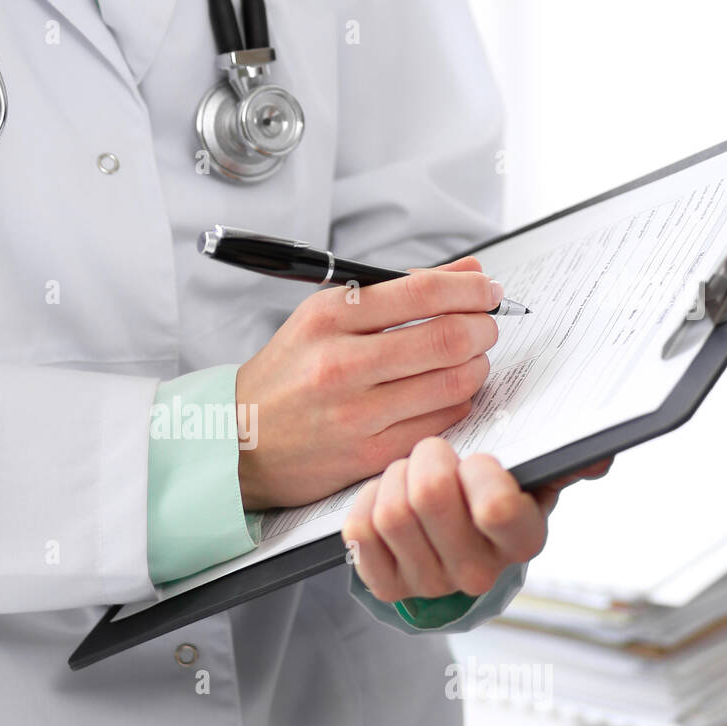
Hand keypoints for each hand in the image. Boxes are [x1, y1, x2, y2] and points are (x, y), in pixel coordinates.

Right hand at [236, 257, 498, 509]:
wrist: (238, 439)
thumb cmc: (285, 376)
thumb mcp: (322, 319)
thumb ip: (396, 293)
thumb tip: (467, 271)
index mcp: (328, 318)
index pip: (421, 291)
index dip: (470, 289)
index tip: (488, 291)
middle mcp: (340, 364)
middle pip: (447, 337)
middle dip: (482, 328)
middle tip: (485, 326)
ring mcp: (356, 413)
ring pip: (453, 383)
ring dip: (476, 367)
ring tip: (469, 361)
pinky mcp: (368, 453)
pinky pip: (440, 422)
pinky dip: (458, 403)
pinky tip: (448, 395)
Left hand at [342, 437, 611, 600]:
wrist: (453, 544)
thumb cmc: (492, 496)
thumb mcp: (532, 479)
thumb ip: (564, 462)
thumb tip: (598, 457)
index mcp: (522, 540)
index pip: (497, 507)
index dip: (479, 470)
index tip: (479, 460)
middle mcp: (478, 572)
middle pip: (430, 496)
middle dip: (428, 457)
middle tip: (434, 453)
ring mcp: (429, 584)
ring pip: (391, 511)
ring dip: (395, 477)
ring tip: (409, 474)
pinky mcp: (387, 585)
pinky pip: (361, 529)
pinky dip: (367, 500)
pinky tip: (386, 496)